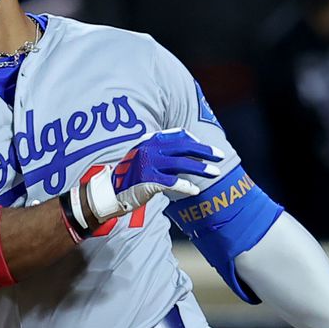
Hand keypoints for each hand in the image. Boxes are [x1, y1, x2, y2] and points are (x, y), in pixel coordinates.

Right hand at [64, 129, 222, 232]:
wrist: (109, 192)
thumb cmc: (129, 176)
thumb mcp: (142, 157)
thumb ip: (159, 151)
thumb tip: (186, 149)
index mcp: (149, 141)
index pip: (177, 135)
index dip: (194, 141)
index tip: (204, 148)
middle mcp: (150, 150)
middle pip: (184, 147)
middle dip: (205, 151)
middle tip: (219, 156)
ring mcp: (149, 165)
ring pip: (182, 164)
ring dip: (201, 168)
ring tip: (215, 173)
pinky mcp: (149, 181)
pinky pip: (173, 183)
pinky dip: (186, 186)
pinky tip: (195, 190)